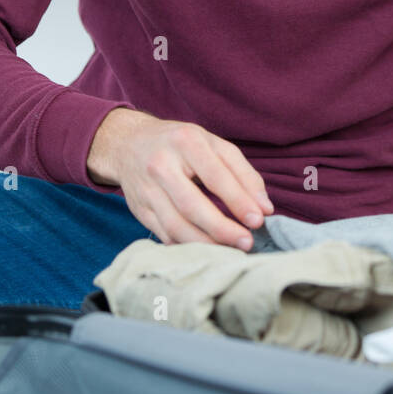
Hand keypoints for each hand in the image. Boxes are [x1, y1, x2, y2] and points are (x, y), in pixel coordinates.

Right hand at [87, 108, 272, 248]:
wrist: (128, 143)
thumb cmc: (179, 143)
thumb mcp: (212, 144)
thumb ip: (242, 172)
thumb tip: (264, 207)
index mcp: (185, 142)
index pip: (216, 176)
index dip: (239, 200)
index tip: (259, 219)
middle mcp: (161, 165)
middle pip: (192, 205)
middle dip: (222, 228)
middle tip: (247, 242)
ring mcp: (146, 189)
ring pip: (176, 226)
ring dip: (206, 243)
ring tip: (231, 251)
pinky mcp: (138, 210)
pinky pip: (164, 234)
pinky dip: (188, 246)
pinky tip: (207, 250)